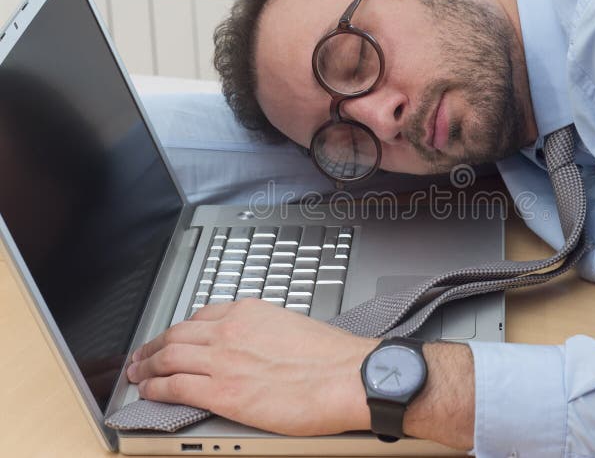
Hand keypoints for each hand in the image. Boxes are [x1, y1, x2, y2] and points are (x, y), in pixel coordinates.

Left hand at [126, 299, 378, 435]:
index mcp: (249, 312)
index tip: (174, 337)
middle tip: (143, 355)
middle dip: (154, 345)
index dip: (180, 329)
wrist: (348, 377)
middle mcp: (230, 330)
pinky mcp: (222, 391)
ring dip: (147, 365)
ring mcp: (223, 360)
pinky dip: (155, 387)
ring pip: (168, 357)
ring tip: (138, 373)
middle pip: (176, 334)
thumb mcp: (292, 327)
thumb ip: (265, 332)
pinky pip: (174, 386)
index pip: (201, 316)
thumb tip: (256, 346)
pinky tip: (148, 391)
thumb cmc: (332, 358)